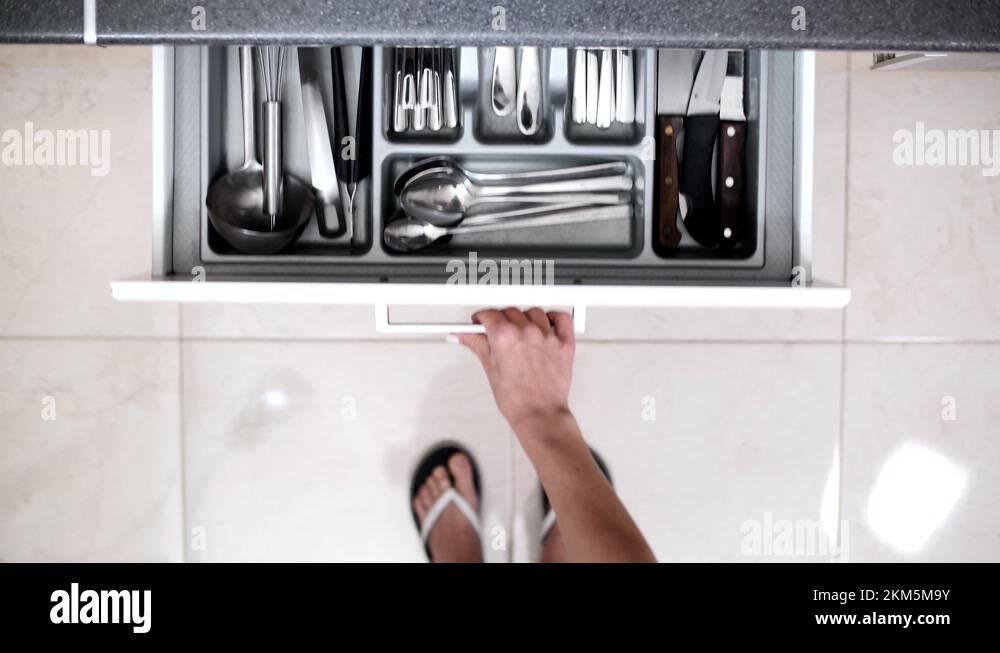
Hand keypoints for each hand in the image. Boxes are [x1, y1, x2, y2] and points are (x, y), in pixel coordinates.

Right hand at [457, 308, 575, 428]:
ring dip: (524, 318)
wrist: (539, 415)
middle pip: (510, 312)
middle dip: (500, 320)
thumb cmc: (517, 401)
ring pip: (533, 312)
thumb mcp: (490, 370)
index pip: (489, 314)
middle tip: (496, 333)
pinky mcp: (564, 344)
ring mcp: (547, 337)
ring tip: (520, 332)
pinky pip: (562, 318)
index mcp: (505, 337)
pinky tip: (546, 325)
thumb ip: (477, 346)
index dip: (481, 318)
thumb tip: (465, 336)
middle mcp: (527, 332)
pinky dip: (554, 318)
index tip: (480, 323)